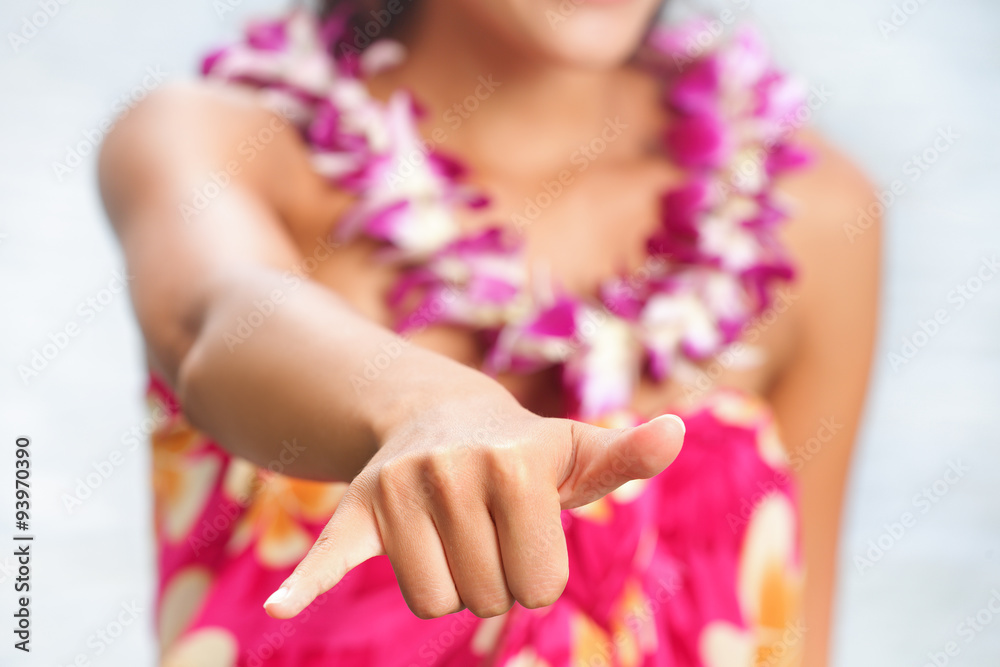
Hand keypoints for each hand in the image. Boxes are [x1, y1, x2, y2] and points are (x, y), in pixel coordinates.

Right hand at [263, 391, 683, 619]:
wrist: (438, 415)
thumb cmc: (523, 451)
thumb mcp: (575, 453)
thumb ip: (625, 453)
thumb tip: (677, 431)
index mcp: (517, 465)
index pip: (537, 589)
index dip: (538, 575)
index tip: (528, 533)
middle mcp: (455, 472)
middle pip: (485, 598)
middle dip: (495, 579)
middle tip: (489, 530)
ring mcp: (400, 491)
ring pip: (432, 602)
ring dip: (450, 585)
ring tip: (455, 535)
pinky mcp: (357, 510)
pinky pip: (329, 556)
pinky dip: (308, 584)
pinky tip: (286, 606)